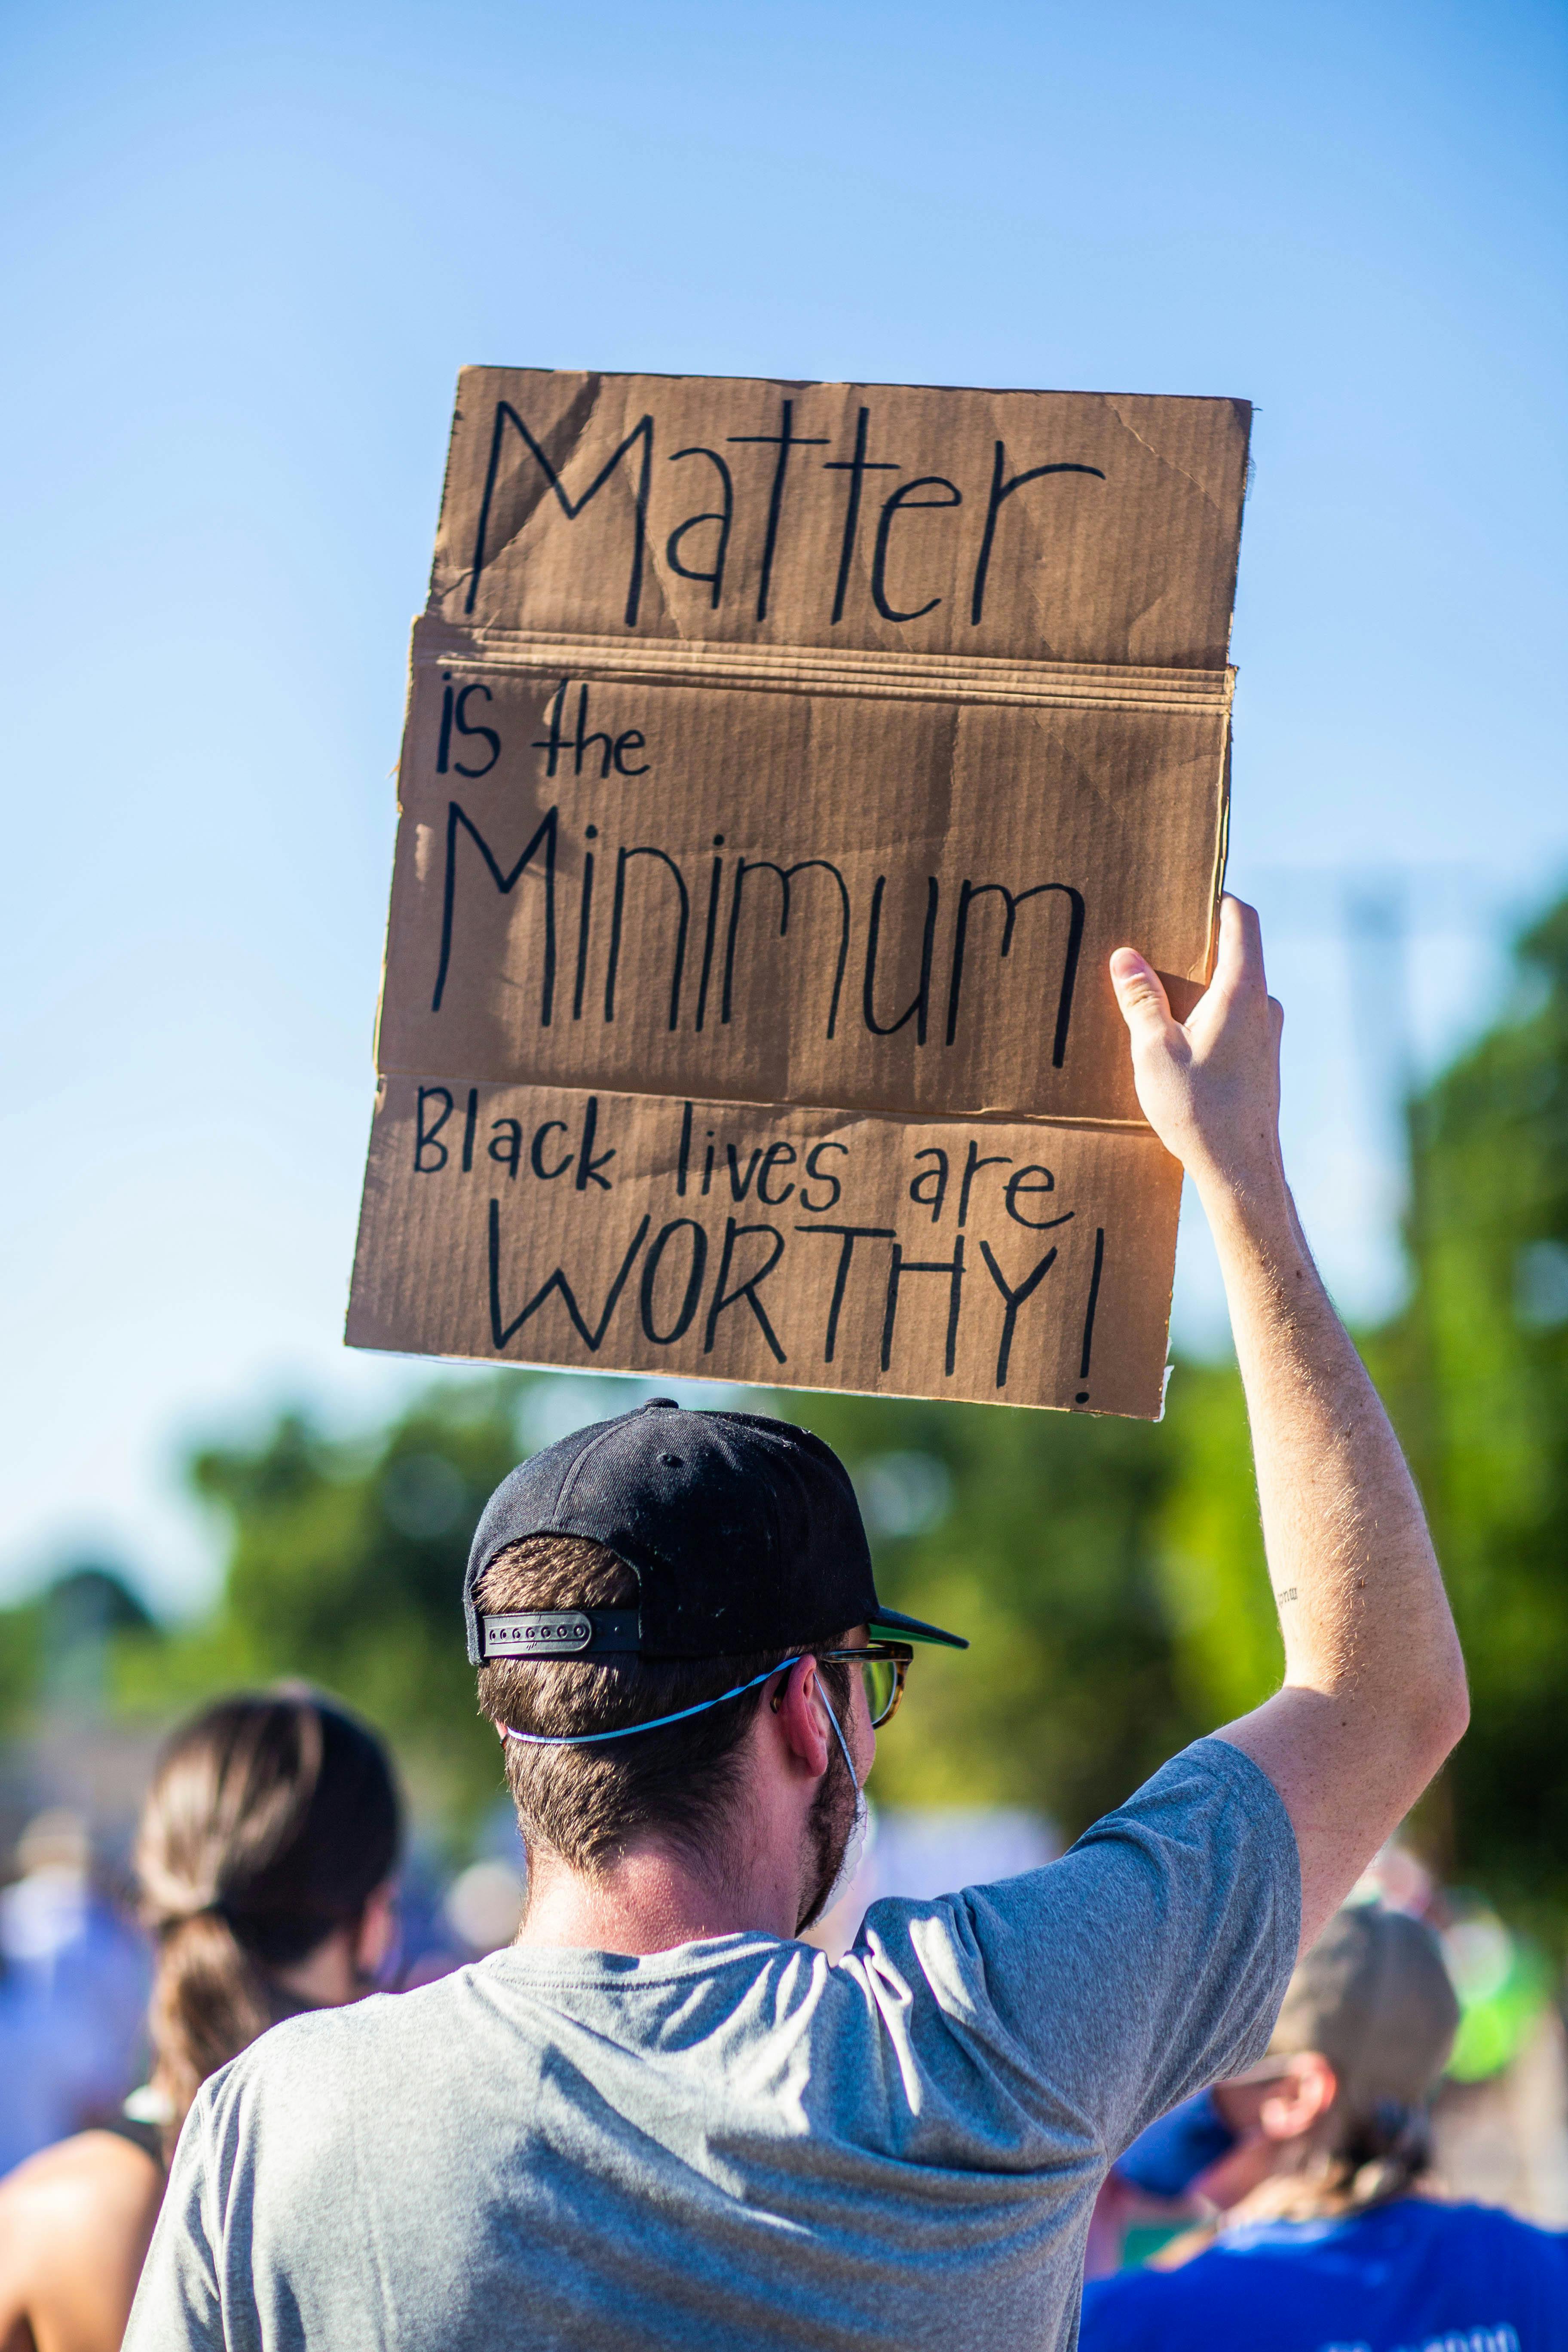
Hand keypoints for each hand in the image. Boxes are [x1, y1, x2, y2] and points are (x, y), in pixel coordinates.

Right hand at [1109, 896, 1283, 1199]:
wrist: (1240, 1171)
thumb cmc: (1199, 1111)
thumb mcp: (1154, 1050)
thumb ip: (1140, 999)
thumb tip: (1126, 956)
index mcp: (1242, 991)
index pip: (1242, 919)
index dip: (1217, 897)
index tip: (1189, 890)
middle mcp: (1265, 1006)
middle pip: (1232, 955)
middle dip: (1192, 950)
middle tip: (1151, 951)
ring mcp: (1269, 1035)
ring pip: (1231, 993)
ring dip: (1195, 992)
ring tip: (1152, 1005)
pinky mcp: (1264, 1061)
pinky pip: (1235, 1022)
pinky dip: (1205, 1020)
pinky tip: (1173, 1045)